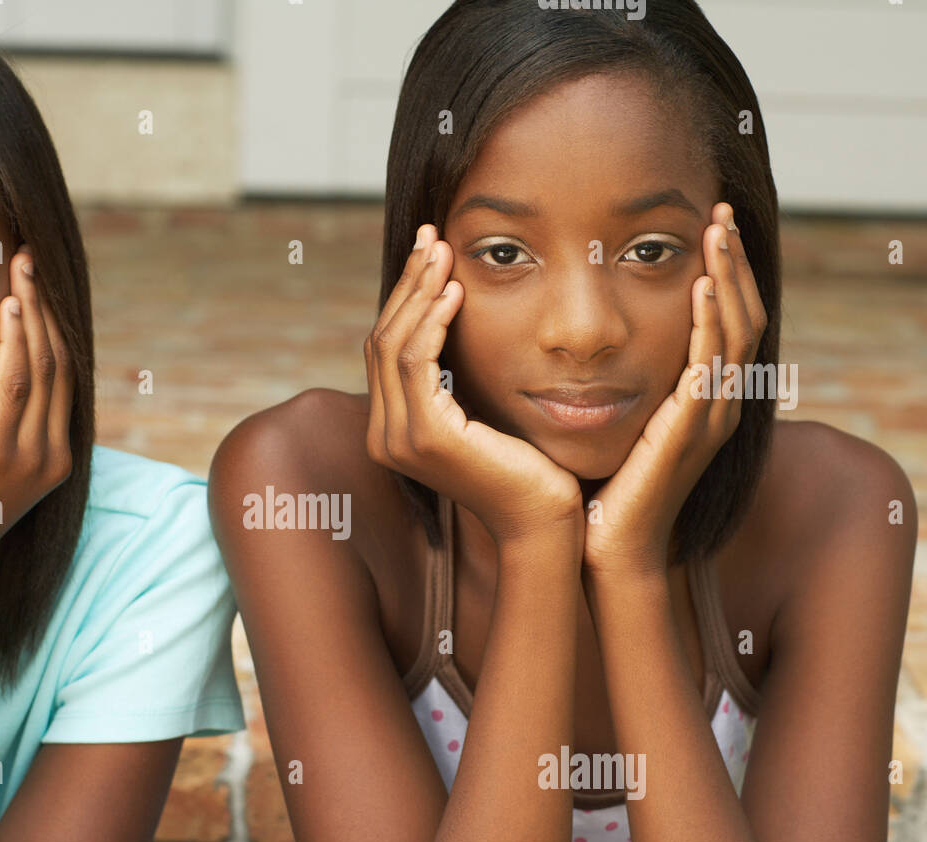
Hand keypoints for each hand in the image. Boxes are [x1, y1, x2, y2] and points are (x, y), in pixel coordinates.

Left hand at [0, 246, 72, 602]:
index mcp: (50, 456)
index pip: (57, 374)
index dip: (46, 323)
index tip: (27, 279)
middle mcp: (51, 455)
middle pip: (57, 362)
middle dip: (44, 306)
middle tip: (26, 256)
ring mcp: (30, 458)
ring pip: (40, 366)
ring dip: (31, 311)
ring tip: (17, 265)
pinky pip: (14, 386)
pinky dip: (15, 343)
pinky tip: (7, 306)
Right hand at [366, 224, 582, 548]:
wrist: (544, 519)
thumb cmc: (526, 468)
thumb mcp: (481, 413)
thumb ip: (456, 382)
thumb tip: (454, 323)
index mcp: (393, 432)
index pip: (386, 349)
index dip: (404, 297)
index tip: (430, 253)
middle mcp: (385, 437)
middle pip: (381, 339)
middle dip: (407, 282)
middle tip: (432, 236)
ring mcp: (400, 440)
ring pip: (395, 344)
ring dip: (419, 291)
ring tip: (444, 252)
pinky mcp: (427, 437)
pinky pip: (418, 361)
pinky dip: (433, 320)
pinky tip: (456, 291)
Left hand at [582, 202, 767, 578]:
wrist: (606, 548)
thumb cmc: (604, 490)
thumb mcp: (622, 422)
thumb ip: (626, 382)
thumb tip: (593, 341)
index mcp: (705, 400)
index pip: (729, 322)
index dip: (724, 274)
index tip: (708, 228)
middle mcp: (719, 406)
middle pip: (744, 316)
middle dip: (733, 262)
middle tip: (720, 213)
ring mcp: (711, 420)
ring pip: (736, 333)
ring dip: (727, 278)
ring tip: (715, 232)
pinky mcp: (689, 434)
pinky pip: (709, 366)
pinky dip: (709, 324)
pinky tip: (699, 288)